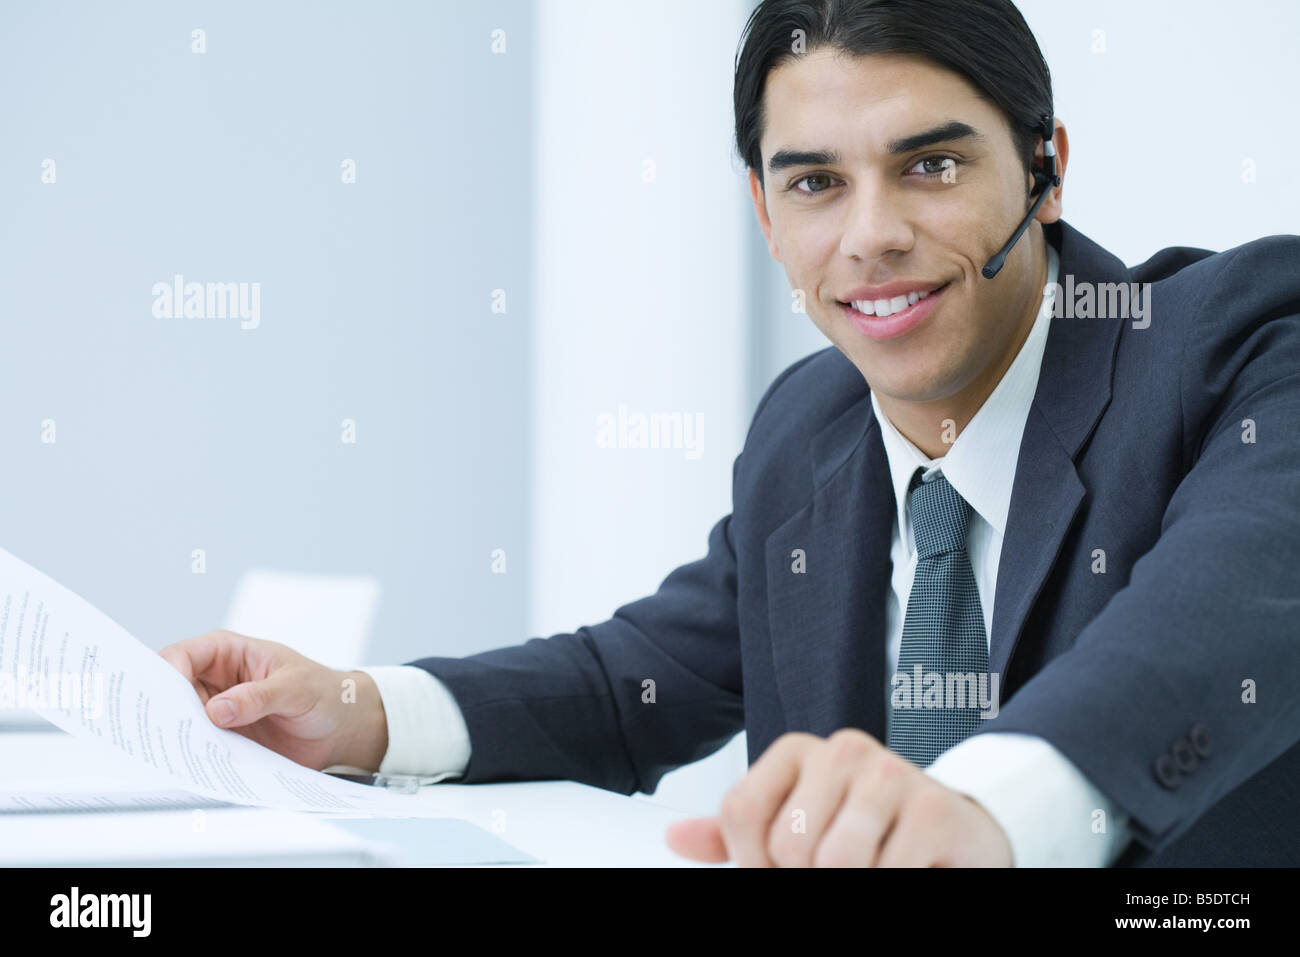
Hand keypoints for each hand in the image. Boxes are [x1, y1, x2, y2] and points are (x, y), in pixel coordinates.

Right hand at [158, 629, 387, 771]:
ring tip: (178, 756)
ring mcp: (216, 712)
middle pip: (171, 692)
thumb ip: (259, 697)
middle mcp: (215, 680)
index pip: (183, 655)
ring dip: (177, 738)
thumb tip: (217, 710)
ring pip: (180, 722)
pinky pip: (198, 747)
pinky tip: (195, 768)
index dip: (167, 674)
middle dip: (164, 711)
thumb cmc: (323, 693)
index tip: (167, 701)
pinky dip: (194, 756)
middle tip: (162, 734)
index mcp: (228, 652)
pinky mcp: (223, 740)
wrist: (342, 728)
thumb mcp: (297, 689)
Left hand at [665, 728, 1012, 866]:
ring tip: (869, 867)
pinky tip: (901, 866)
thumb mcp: (795, 829)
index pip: (740, 811)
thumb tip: (675, 838)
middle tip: (836, 870)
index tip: (776, 869)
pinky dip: (886, 882)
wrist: (955, 835)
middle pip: (786, 844)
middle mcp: (842, 750)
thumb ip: (737, 835)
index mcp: (799, 751)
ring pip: (833, 861)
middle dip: (805, 878)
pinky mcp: (932, 809)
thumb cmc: (870, 832)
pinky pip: (883, 873)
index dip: (752, 862)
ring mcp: (889, 774)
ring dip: (851, 882)